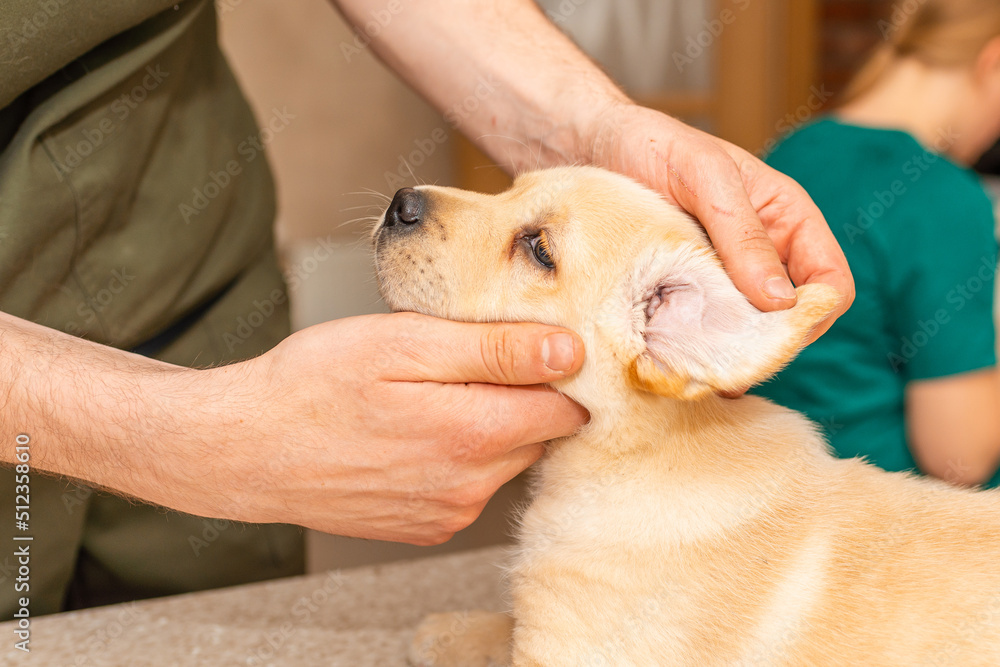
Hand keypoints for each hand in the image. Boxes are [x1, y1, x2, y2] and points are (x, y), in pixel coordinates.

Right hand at [204, 313, 587, 544]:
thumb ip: (494, 350)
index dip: (555, 370)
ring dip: (487, 425)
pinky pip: (470, 486)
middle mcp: (470, 487)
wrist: (245, 449)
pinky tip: (413, 430)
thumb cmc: (313, 385)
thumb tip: (569, 353)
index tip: (525, 343)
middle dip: (520, 396)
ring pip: (506, 460)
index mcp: (474, 435)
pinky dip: (458, 456)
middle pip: (540, 435)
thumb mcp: (404, 344)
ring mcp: (448, 513)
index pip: (567, 408)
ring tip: (429, 395)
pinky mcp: (426, 526)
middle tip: (463, 362)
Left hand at [587, 102, 854, 342]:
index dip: (814, 314)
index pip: (831, 283)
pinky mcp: (682, 294)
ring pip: (744, 334)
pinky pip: (700, 333)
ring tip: (691, 357)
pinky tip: (668, 353)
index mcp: (787, 220)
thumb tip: (780, 300)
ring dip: (725, 351)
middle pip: (790, 321)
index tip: (773, 336)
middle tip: (723, 358)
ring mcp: (722, 279)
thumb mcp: (704, 175)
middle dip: (765, 344)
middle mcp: (761, 255)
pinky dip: (691, 347)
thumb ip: (742, 231)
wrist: (590, 146)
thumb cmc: (652, 144)